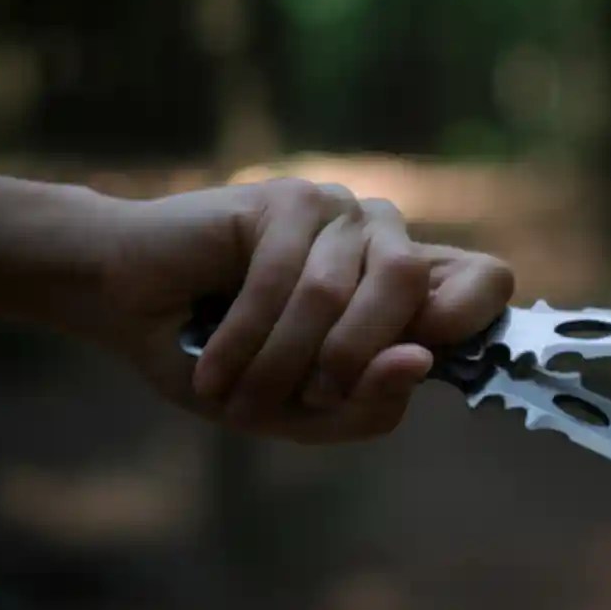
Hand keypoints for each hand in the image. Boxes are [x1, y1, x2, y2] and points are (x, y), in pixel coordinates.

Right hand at [98, 178, 513, 442]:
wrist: (124, 304)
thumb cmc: (221, 359)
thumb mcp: (299, 411)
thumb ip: (366, 404)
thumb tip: (419, 362)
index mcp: (402, 288)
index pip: (486, 280)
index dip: (471, 319)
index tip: (417, 361)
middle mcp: (382, 237)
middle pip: (409, 291)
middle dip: (348, 362)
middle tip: (300, 398)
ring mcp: (337, 210)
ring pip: (338, 293)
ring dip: (281, 363)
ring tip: (236, 394)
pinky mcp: (286, 198)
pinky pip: (283, 279)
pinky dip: (244, 340)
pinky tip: (213, 366)